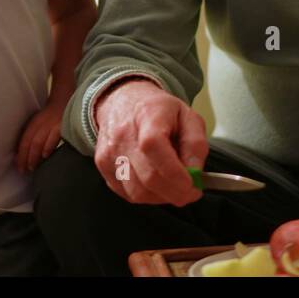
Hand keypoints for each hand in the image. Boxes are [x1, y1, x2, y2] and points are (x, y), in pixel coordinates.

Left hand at [17, 104, 63, 172]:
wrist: (65, 101)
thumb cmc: (49, 118)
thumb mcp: (37, 124)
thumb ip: (30, 138)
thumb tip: (20, 156)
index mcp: (33, 124)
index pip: (24, 141)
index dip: (20, 155)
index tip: (19, 168)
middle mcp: (41, 124)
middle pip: (30, 142)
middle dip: (26, 157)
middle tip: (25, 170)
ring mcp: (52, 125)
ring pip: (39, 141)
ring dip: (35, 155)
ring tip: (33, 167)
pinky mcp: (63, 125)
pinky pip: (53, 136)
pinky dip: (48, 146)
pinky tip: (45, 155)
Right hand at [92, 78, 207, 205]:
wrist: (123, 101)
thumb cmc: (158, 110)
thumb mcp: (188, 116)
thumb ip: (196, 144)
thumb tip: (195, 173)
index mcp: (148, 115)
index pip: (154, 146)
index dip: (174, 172)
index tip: (192, 186)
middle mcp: (124, 134)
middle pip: (147, 176)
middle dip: (174, 193)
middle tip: (190, 192)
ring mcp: (110, 152)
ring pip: (137, 192)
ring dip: (161, 196)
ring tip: (172, 185)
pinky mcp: (103, 165)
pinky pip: (127, 194)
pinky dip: (146, 195)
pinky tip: (155, 183)